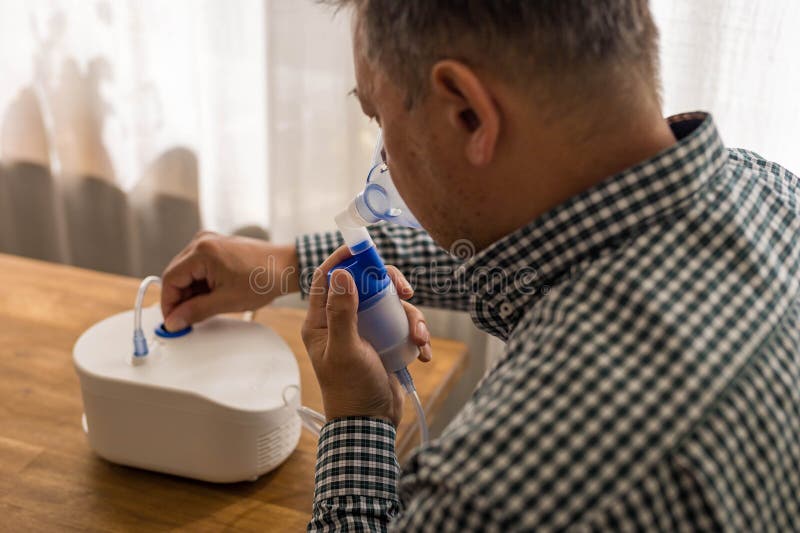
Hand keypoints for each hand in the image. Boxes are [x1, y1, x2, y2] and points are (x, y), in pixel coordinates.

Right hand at [160, 231, 299, 330]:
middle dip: (180, 299)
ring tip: (208, 307)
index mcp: (202, 251)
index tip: (173, 322)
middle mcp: (202, 241)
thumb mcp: (227, 301)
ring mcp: (210, 242)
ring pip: (187, 273)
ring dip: (191, 293)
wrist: (288, 267)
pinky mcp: (217, 247)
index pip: (170, 279)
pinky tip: (213, 296)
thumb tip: (174, 322)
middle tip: (188, 319)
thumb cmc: (264, 279)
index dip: (169, 304)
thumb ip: (196, 311)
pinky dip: (201, 284)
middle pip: (176, 274)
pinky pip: (198, 268)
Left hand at [301, 245, 432, 425]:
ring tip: (419, 338)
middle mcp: (343, 321)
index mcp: (321, 321)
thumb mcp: (345, 350)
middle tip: (406, 291)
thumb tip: (342, 273)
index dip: (342, 259)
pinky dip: (417, 335)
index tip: (363, 248)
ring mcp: (366, 331)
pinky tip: (422, 352)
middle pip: (367, 285)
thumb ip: (342, 312)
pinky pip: (404, 325)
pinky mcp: (386, 342)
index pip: (327, 279)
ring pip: (391, 305)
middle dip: (389, 285)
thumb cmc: (351, 390)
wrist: (371, 423)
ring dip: (411, 317)